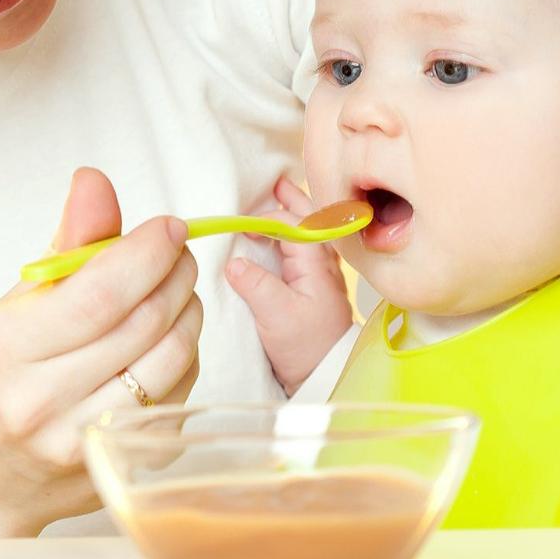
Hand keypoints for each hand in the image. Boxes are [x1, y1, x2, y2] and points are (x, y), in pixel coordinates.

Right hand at [0, 168, 202, 534]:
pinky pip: (176, 394)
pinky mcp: (117, 463)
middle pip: (142, 324)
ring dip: (188, 312)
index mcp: (0, 352)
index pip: (98, 294)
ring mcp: (79, 441)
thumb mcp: (7, 310)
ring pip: (170, 359)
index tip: (167, 227)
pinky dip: (184, 355)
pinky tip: (166, 339)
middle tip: (177, 252)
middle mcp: (37, 402)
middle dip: (175, 274)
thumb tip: (95, 182)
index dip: (146, 253)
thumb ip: (63, 249)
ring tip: (176, 291)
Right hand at [225, 174, 353, 394]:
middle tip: (273, 182)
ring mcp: (320, 275)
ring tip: (278, 197)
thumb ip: (255, 284)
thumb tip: (233, 261)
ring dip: (294, 213)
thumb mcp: (277, 316)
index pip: (292, 224)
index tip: (240, 223)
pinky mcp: (313, 288)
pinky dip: (293, 234)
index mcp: (316, 263)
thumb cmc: (307, 348)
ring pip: (308, 233)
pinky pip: (304, 249)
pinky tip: (281, 235)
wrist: (326, 376)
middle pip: (309, 220)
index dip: (265, 218)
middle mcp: (323, 263)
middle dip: (291, 199)